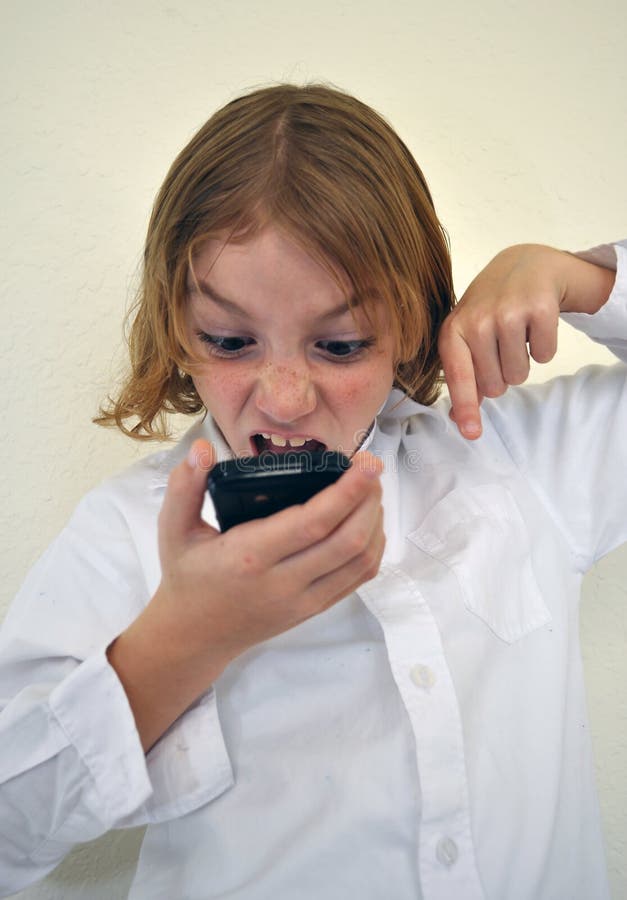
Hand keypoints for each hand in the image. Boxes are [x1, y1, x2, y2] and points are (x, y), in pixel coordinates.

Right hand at [109, 439, 384, 749]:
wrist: (194, 636)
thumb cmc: (187, 575)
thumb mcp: (174, 529)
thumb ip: (184, 486)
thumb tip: (202, 448)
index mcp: (250, 557)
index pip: (313, 523)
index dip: (347, 492)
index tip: (365, 464)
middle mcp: (283, 582)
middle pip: (348, 541)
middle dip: (369, 499)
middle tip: (371, 467)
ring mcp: (303, 600)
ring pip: (360, 561)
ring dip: (376, 522)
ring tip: (371, 490)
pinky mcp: (315, 609)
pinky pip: (358, 579)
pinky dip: (373, 547)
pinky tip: (369, 522)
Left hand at [438, 243, 614, 438]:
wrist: (524, 265)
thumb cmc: (491, 309)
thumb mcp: (467, 337)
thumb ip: (463, 378)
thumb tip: (461, 421)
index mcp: (453, 331)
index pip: (460, 377)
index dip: (466, 408)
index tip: (471, 433)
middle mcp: (476, 320)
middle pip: (496, 386)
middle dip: (503, 375)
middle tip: (502, 346)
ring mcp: (508, 312)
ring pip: (520, 375)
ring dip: (523, 362)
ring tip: (517, 334)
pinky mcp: (539, 308)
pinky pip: (544, 356)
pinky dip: (543, 347)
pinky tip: (534, 325)